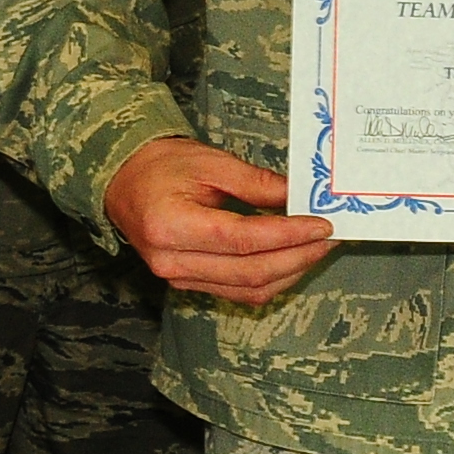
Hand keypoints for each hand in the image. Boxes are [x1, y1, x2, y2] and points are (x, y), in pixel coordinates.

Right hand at [104, 136, 336, 304]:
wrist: (123, 181)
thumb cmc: (162, 166)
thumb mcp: (210, 162)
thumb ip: (256, 183)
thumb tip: (300, 197)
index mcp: (171, 226)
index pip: (243, 240)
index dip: (288, 236)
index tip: (322, 225)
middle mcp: (172, 261)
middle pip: (250, 272)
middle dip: (298, 256)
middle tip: (330, 238)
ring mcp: (178, 277)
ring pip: (248, 289)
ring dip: (290, 272)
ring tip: (318, 248)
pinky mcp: (188, 283)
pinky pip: (237, 292)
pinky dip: (271, 279)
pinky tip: (293, 260)